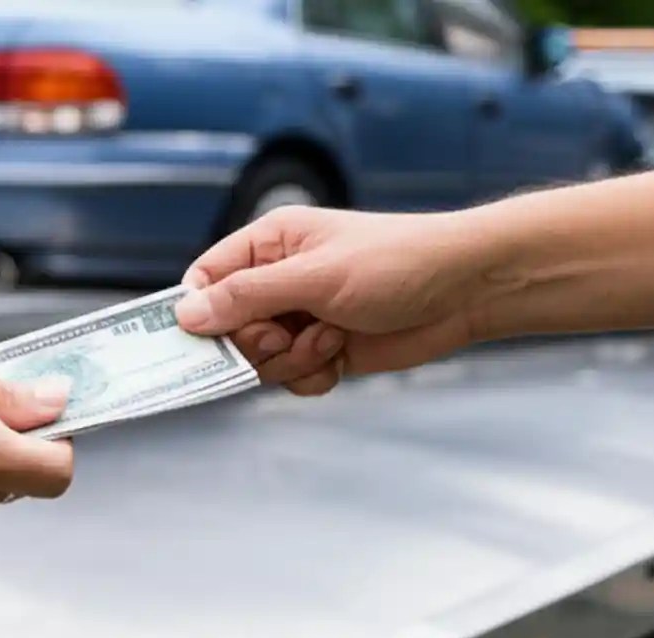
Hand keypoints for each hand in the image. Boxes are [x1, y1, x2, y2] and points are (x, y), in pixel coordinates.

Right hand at [176, 206, 506, 395]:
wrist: (465, 292)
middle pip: (229, 328)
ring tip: (330, 339)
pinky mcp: (326, 349)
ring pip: (261, 359)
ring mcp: (303, 317)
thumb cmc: (396, 262)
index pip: (206, 279)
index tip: (201, 340)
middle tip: (284, 335)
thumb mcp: (314, 276)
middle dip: (255, 342)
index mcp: (271, 245)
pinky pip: (293, 377)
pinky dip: (312, 374)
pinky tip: (340, 356)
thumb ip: (248, 297)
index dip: (199, 311)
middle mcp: (280, 280)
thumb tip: (188, 314)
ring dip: (290, 360)